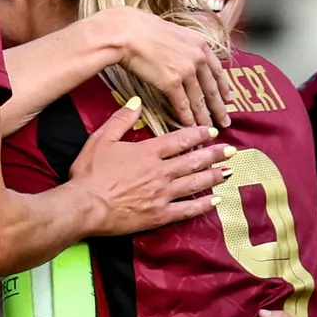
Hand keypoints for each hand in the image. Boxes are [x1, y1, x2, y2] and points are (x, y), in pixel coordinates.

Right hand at [69, 101, 230, 235]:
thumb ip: (121, 119)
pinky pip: (187, 210)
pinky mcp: (159, 215)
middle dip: (214, 154)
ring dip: (213, 176)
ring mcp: (162, 195)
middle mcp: (160, 172)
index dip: (198, 135)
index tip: (212, 131)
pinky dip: (203, 205)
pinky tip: (215, 201)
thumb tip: (137, 101)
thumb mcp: (101, 139)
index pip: (180, 140)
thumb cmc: (90, 173)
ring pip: (195, 183)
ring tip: (228, 172)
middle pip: (193, 161)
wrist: (85, 206)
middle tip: (231, 151)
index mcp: (148, 152)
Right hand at [103, 8, 232, 128]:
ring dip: (204, 117)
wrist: (128, 32)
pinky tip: (191, 127)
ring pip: (199, 99)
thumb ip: (186, 46)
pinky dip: (188, 118)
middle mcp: (198, 58)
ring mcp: (187, 71)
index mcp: (200, 44)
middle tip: (225, 122)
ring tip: (210, 130)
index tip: (228, 99)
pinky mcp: (172, 83)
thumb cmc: (143, 29)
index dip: (223, 87)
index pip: (217, 70)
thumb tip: (186, 55)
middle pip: (212, 88)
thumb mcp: (175, 32)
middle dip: (219, 108)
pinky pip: (183, 105)